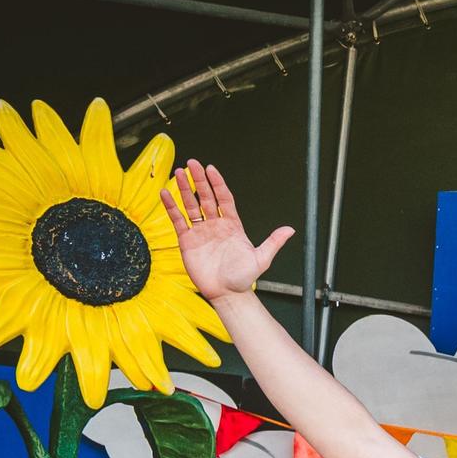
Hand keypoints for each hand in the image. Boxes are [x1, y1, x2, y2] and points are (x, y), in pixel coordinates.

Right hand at [160, 160, 295, 303]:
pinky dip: (171, 207)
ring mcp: (201, 232)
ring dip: (185, 189)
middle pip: (206, 197)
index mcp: (233, 225)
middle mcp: (216, 225)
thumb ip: (273, 242)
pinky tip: (165, 194)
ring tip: (179, 173)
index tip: (211, 169)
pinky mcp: (187, 241)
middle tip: (192, 163)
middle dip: (199, 180)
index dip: (217, 183)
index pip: (224, 198)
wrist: (227, 294)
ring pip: (191, 206)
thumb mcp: (261, 259)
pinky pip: (178, 220)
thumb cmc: (243, 278)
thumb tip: (290, 229)